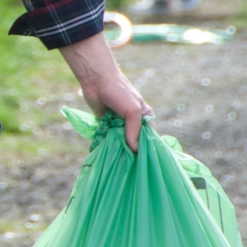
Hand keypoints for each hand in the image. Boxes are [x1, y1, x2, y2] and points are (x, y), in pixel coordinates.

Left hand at [58, 30, 149, 151]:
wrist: (96, 81)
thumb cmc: (119, 92)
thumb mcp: (132, 111)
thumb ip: (134, 130)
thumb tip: (135, 150)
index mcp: (144, 117)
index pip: (150, 136)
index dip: (149, 147)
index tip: (147, 161)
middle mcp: (133, 122)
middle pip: (135, 141)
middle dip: (134, 150)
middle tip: (132, 165)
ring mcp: (119, 124)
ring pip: (122, 141)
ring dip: (121, 149)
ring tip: (121, 163)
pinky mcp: (106, 125)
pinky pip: (109, 138)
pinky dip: (109, 144)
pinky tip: (109, 154)